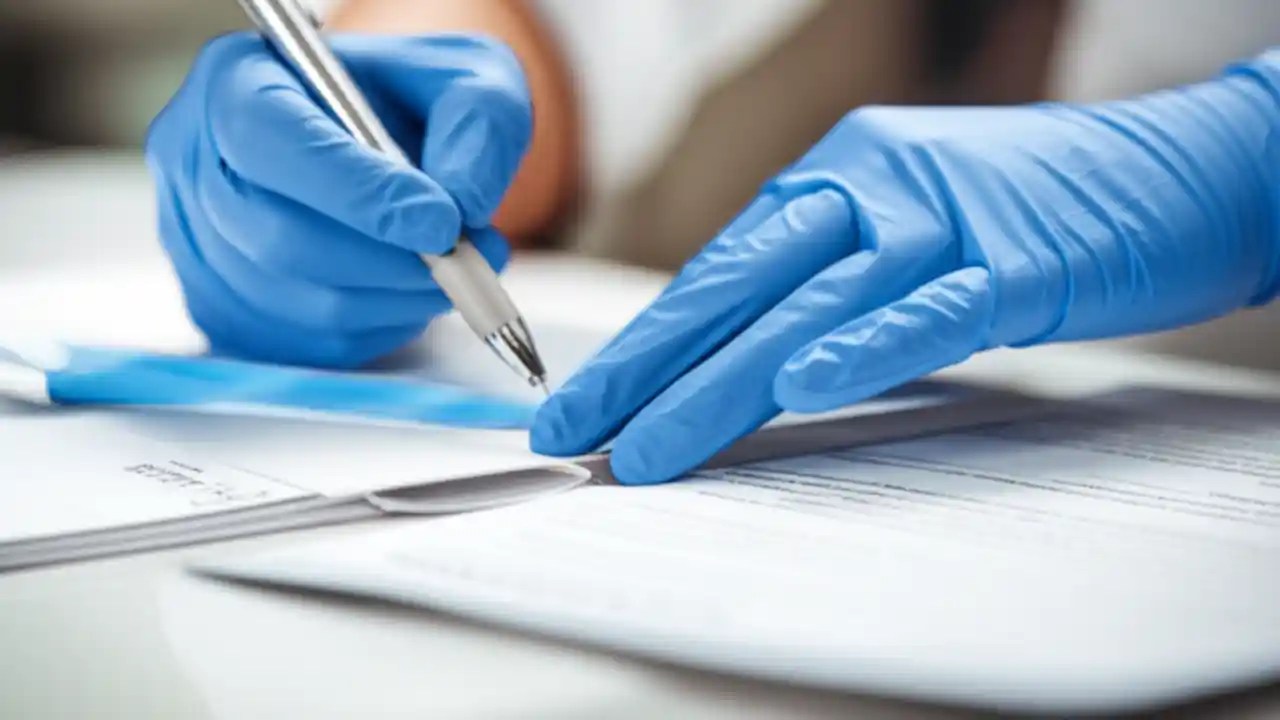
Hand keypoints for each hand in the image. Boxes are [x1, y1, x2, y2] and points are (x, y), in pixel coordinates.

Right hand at [145, 33, 531, 367]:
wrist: (380, 142)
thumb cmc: (410, 103)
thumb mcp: (463, 76)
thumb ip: (476, 121)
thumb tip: (461, 204)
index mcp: (236, 80)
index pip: (273, 143)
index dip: (360, 194)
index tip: (441, 224)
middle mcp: (193, 161)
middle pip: (279, 238)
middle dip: (390, 262)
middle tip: (467, 259)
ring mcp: (194, 243)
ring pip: (296, 302)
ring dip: (393, 301)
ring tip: (450, 273)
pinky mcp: (221, 309)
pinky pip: (302, 343)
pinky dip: (373, 328)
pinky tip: (404, 292)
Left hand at [532, 69, 1278, 483]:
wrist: (1190, 166)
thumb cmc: (1042, 213)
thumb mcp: (915, 233)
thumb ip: (841, 283)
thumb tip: (761, 363)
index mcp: (840, 179)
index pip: (723, 270)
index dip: (650, 341)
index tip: (587, 401)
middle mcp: (875, 186)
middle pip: (739, 285)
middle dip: (647, 367)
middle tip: (574, 432)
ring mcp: (946, 217)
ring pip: (810, 303)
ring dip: (721, 381)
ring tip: (649, 447)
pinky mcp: (1023, 259)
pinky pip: (933, 306)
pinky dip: (866, 346)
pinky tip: (800, 389)